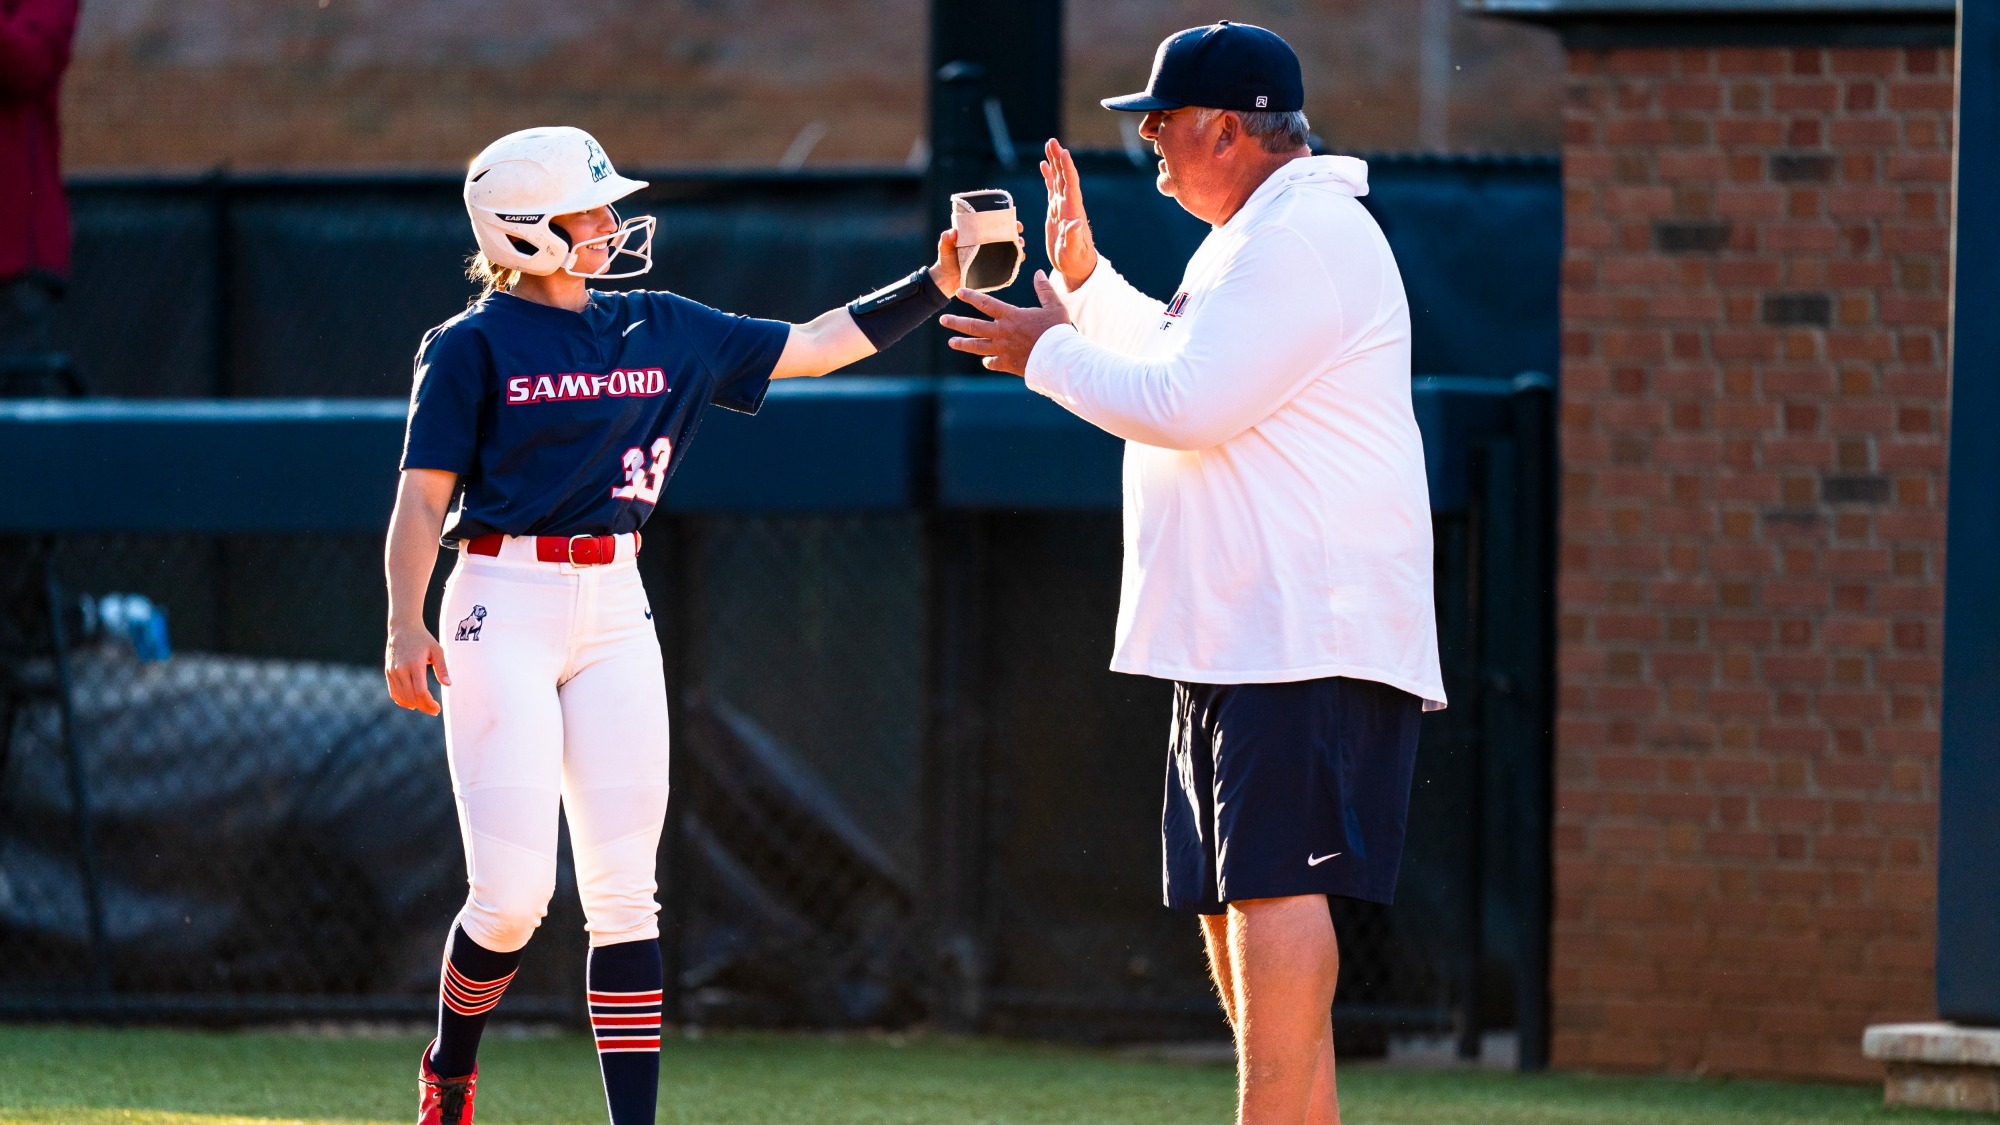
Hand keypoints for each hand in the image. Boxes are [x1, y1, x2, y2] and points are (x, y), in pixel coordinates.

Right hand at [385, 624, 450, 715]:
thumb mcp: (437, 650)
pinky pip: (393, 692)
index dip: (429, 703)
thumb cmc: (423, 639)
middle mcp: (401, 669)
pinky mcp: (388, 672)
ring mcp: (393, 671)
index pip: (420, 691)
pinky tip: (412, 704)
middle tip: (434, 711)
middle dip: (423, 707)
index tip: (437, 708)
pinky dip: (402, 701)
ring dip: (413, 705)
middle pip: (411, 697)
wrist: (402, 628)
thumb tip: (448, 684)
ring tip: (425, 707)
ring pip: (401, 696)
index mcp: (415, 664)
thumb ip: (442, 668)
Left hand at [928, 222, 1026, 295]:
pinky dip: (1015, 262)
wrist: (947, 281)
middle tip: (1018, 231)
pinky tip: (1020, 260)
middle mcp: (987, 245)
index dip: (1004, 220)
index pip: (993, 225)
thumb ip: (946, 240)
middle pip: (1005, 236)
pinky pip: (1008, 265)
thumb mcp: (944, 248)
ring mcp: (991, 258)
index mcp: (978, 236)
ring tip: (1020, 245)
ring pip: (1009, 249)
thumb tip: (952, 232)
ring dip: (1018, 246)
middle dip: (1015, 232)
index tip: (1009, 218)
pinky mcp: (993, 270)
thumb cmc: (946, 261)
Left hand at [939, 270, 1071, 375]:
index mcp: (1011, 316)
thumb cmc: (1058, 331)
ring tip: (951, 342)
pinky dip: (988, 362)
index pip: (986, 303)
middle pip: (973, 326)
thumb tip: (1039, 272)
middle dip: (956, 322)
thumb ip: (1044, 289)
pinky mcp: (1008, 364)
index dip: (971, 297)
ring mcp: (1003, 349)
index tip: (959, 292)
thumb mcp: (1054, 306)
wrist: (1059, 358)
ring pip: (977, 346)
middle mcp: (1002, 332)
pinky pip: (993, 363)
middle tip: (942, 320)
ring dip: (962, 344)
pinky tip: (985, 362)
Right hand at [1040, 138, 1097, 290]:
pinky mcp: (1055, 212)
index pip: (1071, 185)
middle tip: (1052, 141)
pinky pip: (1052, 189)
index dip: (1067, 168)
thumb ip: (1073, 236)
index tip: (1063, 152)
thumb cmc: (1076, 261)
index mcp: (1073, 211)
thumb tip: (1076, 221)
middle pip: (1063, 176)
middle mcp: (1069, 205)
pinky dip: (1048, 176)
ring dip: (1054, 162)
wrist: (1077, 267)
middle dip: (1058, 158)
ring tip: (1049, 146)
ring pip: (1057, 180)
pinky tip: (1044, 165)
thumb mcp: (1073, 251)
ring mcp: (1062, 207)